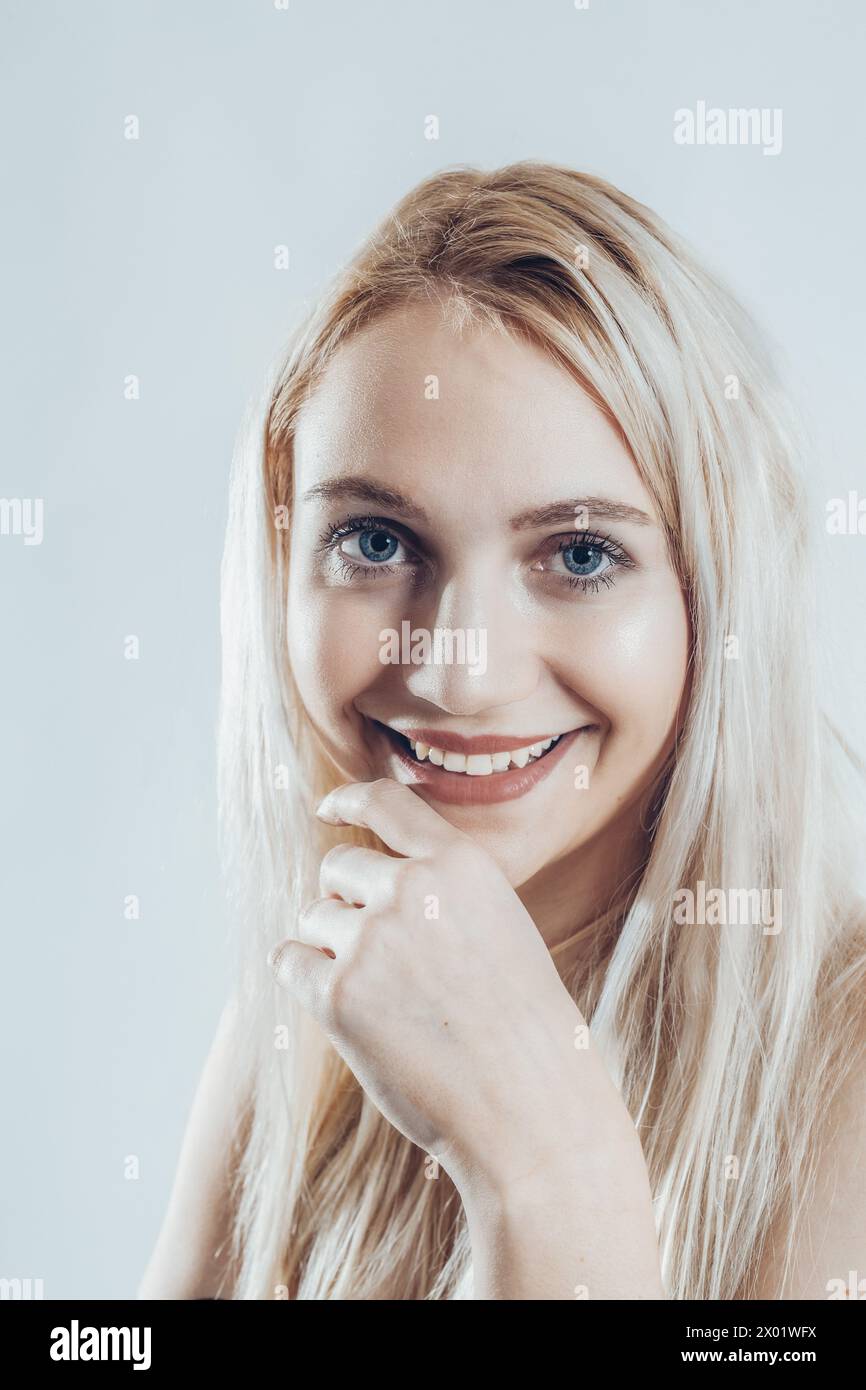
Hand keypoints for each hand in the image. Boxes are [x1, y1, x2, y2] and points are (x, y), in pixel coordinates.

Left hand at [268, 778, 634, 1198]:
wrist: (528, 1105)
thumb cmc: (521, 1025)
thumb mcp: (500, 925)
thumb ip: (443, 890)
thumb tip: (365, 878)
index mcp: (460, 864)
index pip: (388, 802)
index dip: (349, 800)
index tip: (328, 809)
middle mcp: (413, 889)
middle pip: (338, 867)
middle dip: (346, 901)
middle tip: (384, 957)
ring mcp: (372, 939)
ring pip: (314, 917)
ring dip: (332, 947)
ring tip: (385, 997)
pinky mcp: (338, 993)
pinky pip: (290, 960)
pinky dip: (304, 978)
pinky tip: (341, 1007)